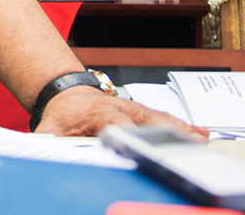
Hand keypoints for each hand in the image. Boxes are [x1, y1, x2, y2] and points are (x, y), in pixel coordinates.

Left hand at [34, 85, 208, 139]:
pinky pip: (167, 120)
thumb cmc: (63, 115)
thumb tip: (45, 152)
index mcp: (99, 112)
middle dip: (161, 134)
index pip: (116, 124)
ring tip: (198, 141)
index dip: (126, 136)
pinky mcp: (145, 114)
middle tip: (178, 149)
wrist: (69, 94)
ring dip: (179, 131)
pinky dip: (184, 127)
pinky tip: (201, 134)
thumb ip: (49, 141)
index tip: (136, 147)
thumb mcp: (51, 128)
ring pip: (160, 119)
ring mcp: (136, 110)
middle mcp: (122, 108)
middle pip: (146, 121)